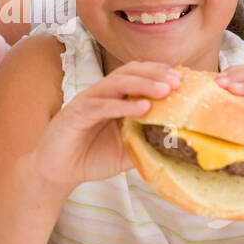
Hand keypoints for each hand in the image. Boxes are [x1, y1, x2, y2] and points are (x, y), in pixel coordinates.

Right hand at [32, 61, 179, 188]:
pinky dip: (122, 105)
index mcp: (116, 97)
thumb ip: (147, 142)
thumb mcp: (127, 150)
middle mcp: (103, 93)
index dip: (163, 74)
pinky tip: (142, 109)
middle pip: (132, 72)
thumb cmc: (91, 157)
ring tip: (165, 90)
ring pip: (117, 83)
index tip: (186, 80)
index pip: (141, 76)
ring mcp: (88, 100)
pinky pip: (101, 105)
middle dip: (157, 73)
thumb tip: (179, 144)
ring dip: (143, 84)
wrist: (58, 171)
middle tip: (178, 82)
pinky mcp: (75, 113)